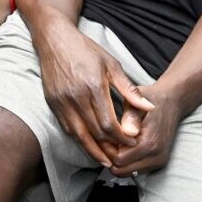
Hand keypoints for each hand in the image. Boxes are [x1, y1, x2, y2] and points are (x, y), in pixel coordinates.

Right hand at [32, 20, 154, 167]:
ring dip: (94, 150)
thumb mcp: (111, 64)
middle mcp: (76, 97)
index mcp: (93, 86)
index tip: (132, 143)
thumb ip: (129, 89)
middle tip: (123, 155)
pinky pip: (67, 128)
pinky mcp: (53, 103)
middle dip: (110, 147)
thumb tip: (149, 107)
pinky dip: (79, 140)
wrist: (54, 40)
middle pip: (95, 133)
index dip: (122, 138)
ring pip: (79, 135)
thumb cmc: (86, 50)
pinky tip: (89, 146)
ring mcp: (62, 101)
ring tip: (106, 161)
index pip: (109, 124)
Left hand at [108, 82, 184, 176]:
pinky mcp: (158, 162)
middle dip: (110, 157)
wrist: (172, 102)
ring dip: (117, 161)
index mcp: (150, 143)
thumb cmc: (150, 99)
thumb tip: (127, 132)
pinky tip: (123, 146)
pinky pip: (135, 170)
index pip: (118, 160)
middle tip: (106, 140)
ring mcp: (158, 161)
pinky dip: (126, 162)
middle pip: (121, 170)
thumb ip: (130, 117)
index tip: (102, 137)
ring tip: (114, 142)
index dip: (106, 150)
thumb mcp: (136, 102)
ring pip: (127, 172)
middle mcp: (156, 156)